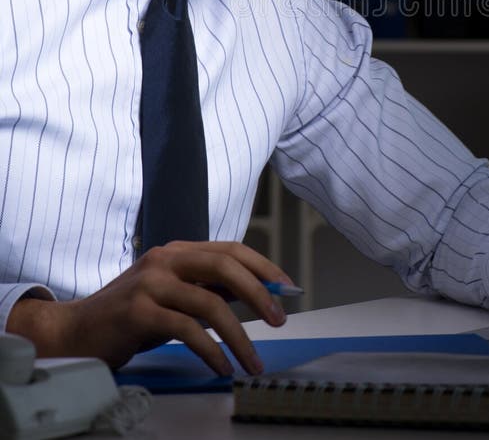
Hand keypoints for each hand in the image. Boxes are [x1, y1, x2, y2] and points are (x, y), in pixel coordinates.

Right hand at [6, 241, 294, 374]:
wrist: (74, 332)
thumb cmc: (129, 316)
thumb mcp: (173, 294)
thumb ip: (207, 288)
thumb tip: (255, 290)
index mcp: (177, 251)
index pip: (230, 250)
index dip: (262, 266)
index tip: (287, 287)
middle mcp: (165, 259)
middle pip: (225, 266)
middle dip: (259, 293)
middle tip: (279, 318)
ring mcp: (151, 283)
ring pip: (210, 303)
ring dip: (239, 336)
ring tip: (253, 361)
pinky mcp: (139, 311)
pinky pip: (188, 330)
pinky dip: (212, 351)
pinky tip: (222, 367)